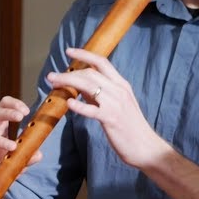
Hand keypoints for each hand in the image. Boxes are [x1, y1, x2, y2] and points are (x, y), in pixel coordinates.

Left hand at [50, 49, 169, 169]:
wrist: (146, 147)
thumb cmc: (130, 127)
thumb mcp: (118, 105)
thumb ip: (101, 94)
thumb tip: (81, 86)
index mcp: (121, 85)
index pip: (102, 62)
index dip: (84, 54)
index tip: (69, 51)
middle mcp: (119, 91)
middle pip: (90, 73)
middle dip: (68, 72)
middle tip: (52, 76)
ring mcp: (116, 104)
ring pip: (89, 86)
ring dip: (68, 82)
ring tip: (53, 84)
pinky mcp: (111, 119)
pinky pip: (92, 110)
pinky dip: (79, 105)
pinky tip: (69, 103)